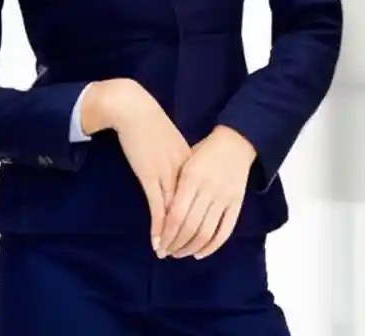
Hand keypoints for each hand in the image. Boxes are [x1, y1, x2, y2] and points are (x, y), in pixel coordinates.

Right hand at [82, 79, 191, 255]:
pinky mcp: (150, 176)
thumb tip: (177, 173)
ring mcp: (168, 175)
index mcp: (192, 165)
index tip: (197, 239)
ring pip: (175, 214)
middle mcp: (184, 173)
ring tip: (168, 253)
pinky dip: (159, 227)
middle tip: (182, 254)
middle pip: (191, 212)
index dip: (199, 223)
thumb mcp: (169, 142)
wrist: (133, 108)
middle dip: (186, 236)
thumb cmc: (148, 123)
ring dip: (171, 237)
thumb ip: (176, 159)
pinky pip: (158, 208)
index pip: (200, 201)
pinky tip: (157, 241)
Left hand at [160, 126, 255, 259]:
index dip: (166, 233)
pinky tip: (199, 253)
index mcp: (190, 178)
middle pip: (189, 226)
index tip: (157, 244)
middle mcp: (208, 189)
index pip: (175, 215)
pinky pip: (225, 230)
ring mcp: (225, 198)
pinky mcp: (237, 204)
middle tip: (165, 253)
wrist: (235, 141)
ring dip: (190, 247)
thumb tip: (161, 213)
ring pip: (206, 232)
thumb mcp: (183, 162)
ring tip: (178, 253)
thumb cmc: (201, 151)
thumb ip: (174, 186)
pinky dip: (212, 245)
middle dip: (175, 243)